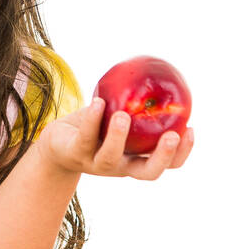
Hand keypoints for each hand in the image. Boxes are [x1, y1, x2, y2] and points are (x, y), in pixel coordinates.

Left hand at [41, 97, 194, 179]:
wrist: (56, 143)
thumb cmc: (93, 127)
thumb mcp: (117, 118)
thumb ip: (136, 107)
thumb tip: (157, 76)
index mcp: (135, 159)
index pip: (166, 164)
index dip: (182, 152)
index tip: (191, 130)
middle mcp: (119, 166)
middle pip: (147, 172)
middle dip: (162, 156)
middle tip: (172, 135)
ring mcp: (96, 162)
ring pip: (110, 156)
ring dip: (118, 136)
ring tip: (123, 115)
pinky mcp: (74, 153)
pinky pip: (85, 137)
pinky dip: (92, 119)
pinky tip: (98, 102)